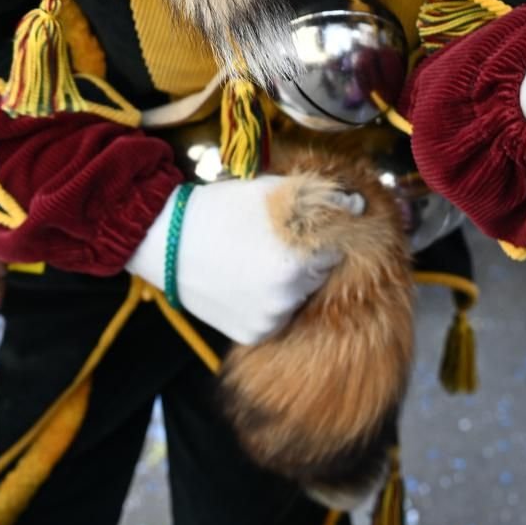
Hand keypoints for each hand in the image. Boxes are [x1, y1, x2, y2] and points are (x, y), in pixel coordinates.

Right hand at [124, 177, 357, 344]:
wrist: (165, 241)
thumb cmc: (221, 208)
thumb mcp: (272, 189)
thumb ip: (323, 198)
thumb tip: (360, 205)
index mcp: (298, 261)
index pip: (337, 250)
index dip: (322, 236)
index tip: (303, 229)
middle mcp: (288, 298)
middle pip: (319, 276)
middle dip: (307, 260)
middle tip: (276, 242)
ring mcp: (270, 321)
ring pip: (299, 297)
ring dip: (290, 283)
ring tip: (258, 261)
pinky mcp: (253, 335)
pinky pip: (277, 316)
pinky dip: (270, 302)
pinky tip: (247, 282)